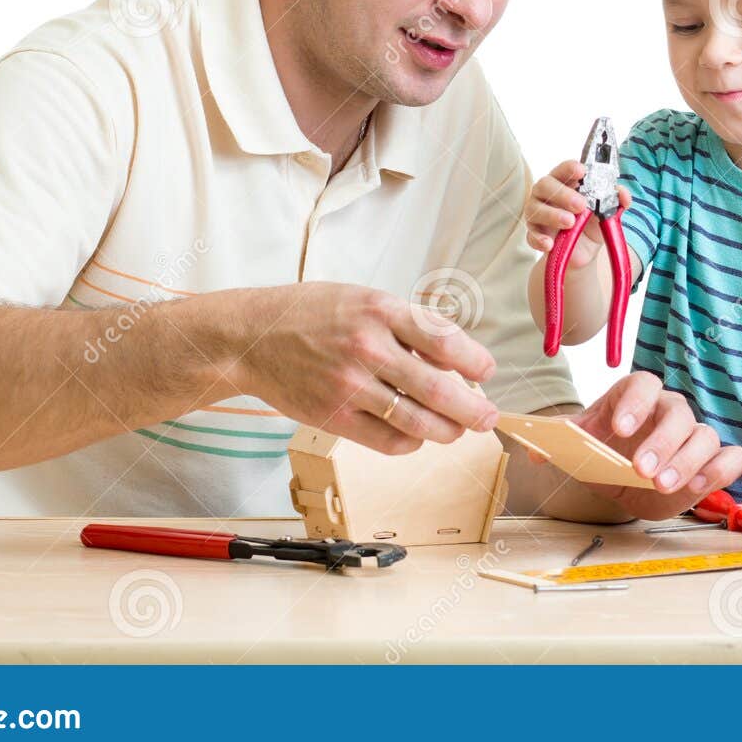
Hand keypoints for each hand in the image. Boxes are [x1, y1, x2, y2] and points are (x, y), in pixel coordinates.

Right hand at [230, 282, 498, 454]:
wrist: (252, 337)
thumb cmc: (313, 314)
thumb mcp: (364, 299)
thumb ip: (408, 325)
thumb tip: (455, 358)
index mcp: (380, 310)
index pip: (444, 341)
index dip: (475, 361)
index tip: (487, 372)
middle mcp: (367, 347)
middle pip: (438, 389)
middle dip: (473, 409)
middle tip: (489, 417)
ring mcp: (349, 385)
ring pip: (417, 421)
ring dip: (448, 431)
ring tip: (458, 430)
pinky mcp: (334, 417)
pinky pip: (388, 440)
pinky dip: (411, 442)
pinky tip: (417, 435)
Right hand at [525, 159, 631, 266]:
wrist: (583, 252)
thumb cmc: (591, 223)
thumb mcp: (607, 213)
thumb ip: (616, 201)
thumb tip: (623, 194)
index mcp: (565, 183)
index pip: (563, 169)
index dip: (570, 168)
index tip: (582, 171)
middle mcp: (547, 194)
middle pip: (545, 185)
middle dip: (563, 194)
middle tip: (581, 204)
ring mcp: (538, 214)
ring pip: (535, 208)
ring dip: (553, 215)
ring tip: (570, 222)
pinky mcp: (534, 235)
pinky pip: (531, 235)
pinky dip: (539, 239)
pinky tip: (550, 243)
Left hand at [566, 372, 741, 519]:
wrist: (625, 476)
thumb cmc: (605, 451)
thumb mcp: (581, 445)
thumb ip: (560, 443)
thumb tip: (534, 451)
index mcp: (635, 397)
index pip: (642, 384)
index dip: (634, 402)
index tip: (617, 427)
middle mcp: (669, 410)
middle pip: (676, 413)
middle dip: (660, 442)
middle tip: (641, 470)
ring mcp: (694, 434)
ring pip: (704, 436)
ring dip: (687, 461)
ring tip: (665, 486)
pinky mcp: (714, 460)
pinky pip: (730, 456)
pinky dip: (722, 469)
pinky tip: (703, 486)